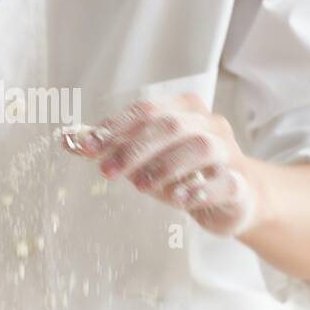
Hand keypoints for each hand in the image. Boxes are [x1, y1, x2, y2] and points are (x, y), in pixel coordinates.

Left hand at [61, 93, 261, 236]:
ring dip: (164, 166)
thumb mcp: (146, 160)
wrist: (238, 198)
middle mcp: (209, 124)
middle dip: (134, 148)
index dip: (115, 127)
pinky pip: (224, 181)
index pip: (147, 110)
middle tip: (107, 171)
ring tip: (141, 187)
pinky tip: (179, 200)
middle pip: (170, 126)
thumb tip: (68, 140)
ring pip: (199, 147)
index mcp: (185, 110)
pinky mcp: (241, 183)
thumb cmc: (186, 174)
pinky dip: (199, 189)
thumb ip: (113, 149)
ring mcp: (229, 152)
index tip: (88, 146)